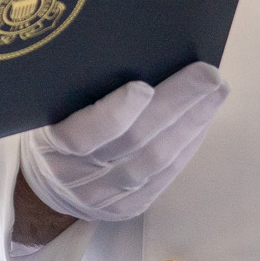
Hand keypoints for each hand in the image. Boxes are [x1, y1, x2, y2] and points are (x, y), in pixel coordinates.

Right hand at [18, 64, 226, 227]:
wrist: (44, 186)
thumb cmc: (50, 127)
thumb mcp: (46, 107)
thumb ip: (75, 90)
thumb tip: (132, 53)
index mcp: (51, 145)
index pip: (83, 135)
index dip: (115, 113)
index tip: (144, 86)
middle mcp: (78, 177)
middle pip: (134, 142)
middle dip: (176, 105)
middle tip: (208, 74)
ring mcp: (106, 196)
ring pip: (156, 161)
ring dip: (192, 123)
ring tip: (215, 92)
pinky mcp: (128, 207)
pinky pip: (165, 177)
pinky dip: (188, 145)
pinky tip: (203, 120)